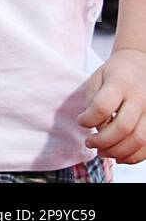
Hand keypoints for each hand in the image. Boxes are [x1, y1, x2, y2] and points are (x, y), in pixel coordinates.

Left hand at [79, 48, 145, 162]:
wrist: (140, 64)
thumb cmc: (113, 74)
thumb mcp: (97, 79)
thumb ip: (94, 102)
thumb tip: (96, 129)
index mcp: (120, 83)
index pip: (103, 106)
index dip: (88, 119)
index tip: (80, 121)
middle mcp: (140, 97)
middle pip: (123, 127)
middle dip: (102, 141)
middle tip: (89, 143)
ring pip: (139, 140)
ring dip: (117, 151)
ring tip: (101, 152)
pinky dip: (134, 156)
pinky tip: (118, 156)